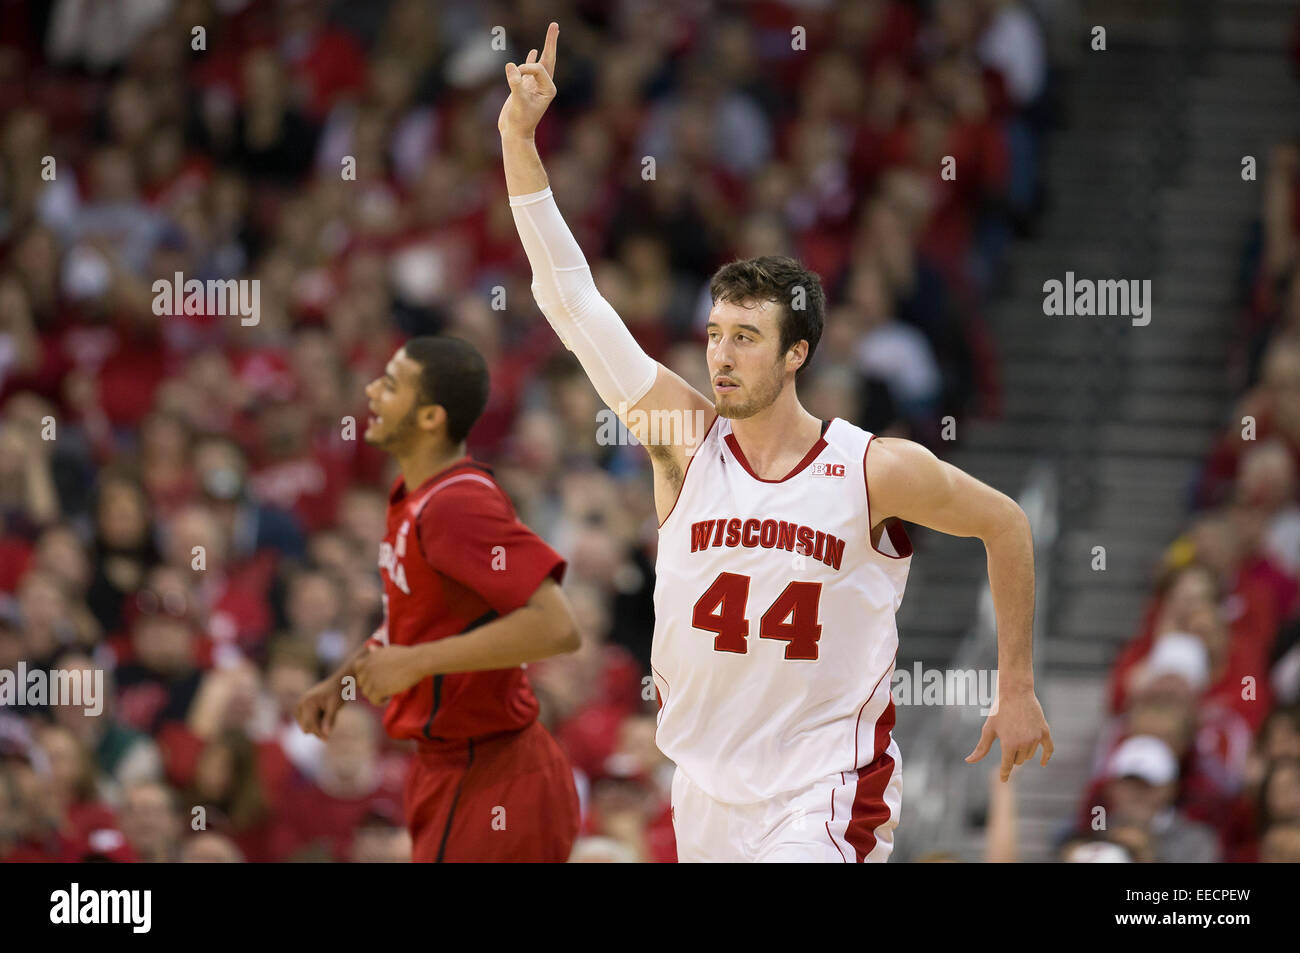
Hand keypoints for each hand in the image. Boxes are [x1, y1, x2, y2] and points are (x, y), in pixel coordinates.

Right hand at [295, 676, 347, 739]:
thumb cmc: (338, 693)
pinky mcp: (301, 707)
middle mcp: (301, 703)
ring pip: (305, 725)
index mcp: (308, 703)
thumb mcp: (335, 706)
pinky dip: (315, 720)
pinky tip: (323, 713)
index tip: (327, 739)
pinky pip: (306, 721)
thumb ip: (329, 720)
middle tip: (331, 721)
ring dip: (317, 724)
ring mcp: (300, 705)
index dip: (318, 733)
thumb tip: (326, 734)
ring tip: (327, 714)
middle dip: (317, 728)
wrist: (339, 681)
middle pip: (306, 727)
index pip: (310, 725)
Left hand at [355, 644, 426, 705]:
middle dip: (371, 685)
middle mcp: (368, 667)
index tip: (375, 678)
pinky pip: (373, 700)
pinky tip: (389, 697)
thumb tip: (370, 647)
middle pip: (361, 682)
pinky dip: (380, 701)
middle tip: (383, 687)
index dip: (364, 674)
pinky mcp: (378, 689)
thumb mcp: (389, 650)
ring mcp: (372, 678)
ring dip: (376, 694)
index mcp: (370, 657)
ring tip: (387, 693)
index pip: (357, 668)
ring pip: (367, 693)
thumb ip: (377, 652)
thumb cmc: (406, 655)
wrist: (416, 661)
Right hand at [498, 21, 557, 137]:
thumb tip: (511, 66)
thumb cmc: (519, 121)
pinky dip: (530, 59)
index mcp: (548, 89)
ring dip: (545, 46)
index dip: (525, 69)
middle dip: (551, 42)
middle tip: (555, 25)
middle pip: (549, 58)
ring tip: (552, 31)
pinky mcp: (525, 86)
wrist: (515, 133)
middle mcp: (545, 85)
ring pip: (541, 62)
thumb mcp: (518, 103)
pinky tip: (533, 50)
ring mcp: (535, 85)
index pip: (539, 68)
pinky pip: (530, 68)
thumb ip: (516, 84)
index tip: (514, 77)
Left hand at [966, 686, 1052, 781]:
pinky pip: (1049, 749)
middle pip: (1019, 761)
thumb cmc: (998, 711)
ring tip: (1016, 735)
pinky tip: (1042, 763)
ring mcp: (1036, 738)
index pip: (1007, 766)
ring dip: (1023, 751)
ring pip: (1029, 755)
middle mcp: (1024, 743)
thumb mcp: (988, 729)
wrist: (1015, 692)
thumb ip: (981, 748)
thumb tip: (968, 761)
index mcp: (1009, 744)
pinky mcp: (1045, 732)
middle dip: (1012, 755)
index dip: (1004, 773)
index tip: (1003, 780)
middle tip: (1006, 740)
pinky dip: (1046, 757)